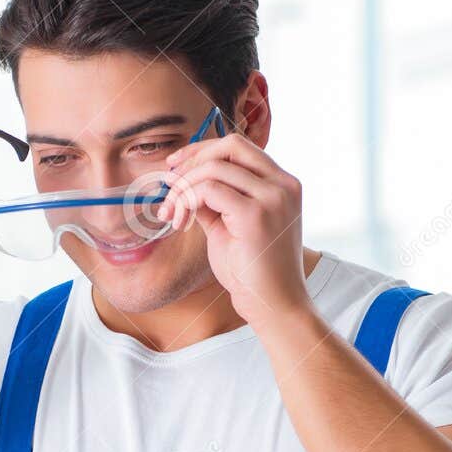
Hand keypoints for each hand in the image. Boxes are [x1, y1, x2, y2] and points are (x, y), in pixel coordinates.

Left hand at [160, 134, 309, 329]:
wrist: (273, 305)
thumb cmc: (252, 271)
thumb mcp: (230, 225)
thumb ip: (214, 199)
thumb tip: (181, 179)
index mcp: (282, 183)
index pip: (239, 147)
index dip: (202, 150)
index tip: (175, 167)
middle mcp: (283, 185)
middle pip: (230, 146)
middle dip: (191, 161)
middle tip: (168, 185)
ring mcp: (273, 198)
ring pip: (214, 168)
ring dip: (182, 188)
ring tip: (171, 214)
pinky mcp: (256, 215)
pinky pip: (209, 190)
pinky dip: (186, 201)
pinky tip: (180, 222)